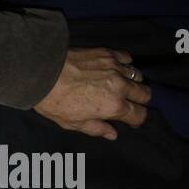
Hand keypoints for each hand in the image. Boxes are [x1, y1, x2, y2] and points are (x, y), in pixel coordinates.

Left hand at [33, 48, 150, 140]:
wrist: (43, 74)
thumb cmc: (55, 102)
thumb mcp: (74, 123)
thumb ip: (97, 129)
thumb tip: (113, 134)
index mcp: (113, 106)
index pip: (139, 114)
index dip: (137, 120)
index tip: (132, 120)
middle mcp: (120, 86)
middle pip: (145, 94)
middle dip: (139, 101)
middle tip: (128, 103)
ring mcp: (115, 68)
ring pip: (138, 75)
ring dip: (133, 82)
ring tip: (121, 86)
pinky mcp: (108, 53)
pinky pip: (127, 58)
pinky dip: (125, 64)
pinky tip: (116, 69)